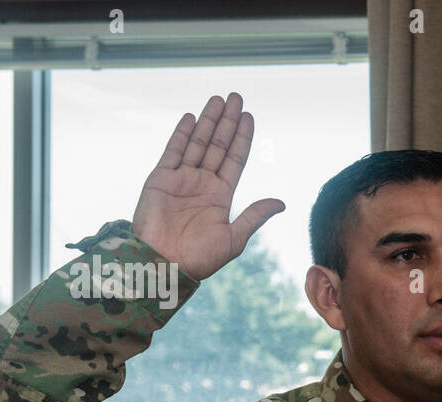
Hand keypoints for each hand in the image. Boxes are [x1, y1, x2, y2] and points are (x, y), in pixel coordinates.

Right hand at [131, 92, 284, 279]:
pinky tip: (192, 117)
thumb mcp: (234, 238)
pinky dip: (181, 134)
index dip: (243, 138)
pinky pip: (173, 151)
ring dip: (209, 121)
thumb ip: (254, 216)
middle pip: (218, 145)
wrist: (163, 265)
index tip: (250, 117)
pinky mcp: (160, 179)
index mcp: (221, 196)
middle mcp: (202, 183)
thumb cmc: (199, 259)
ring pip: (197, 143)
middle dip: (228, 122)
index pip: (235, 159)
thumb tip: (281, 203)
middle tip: (236, 97)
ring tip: (218, 99)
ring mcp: (181, 179)